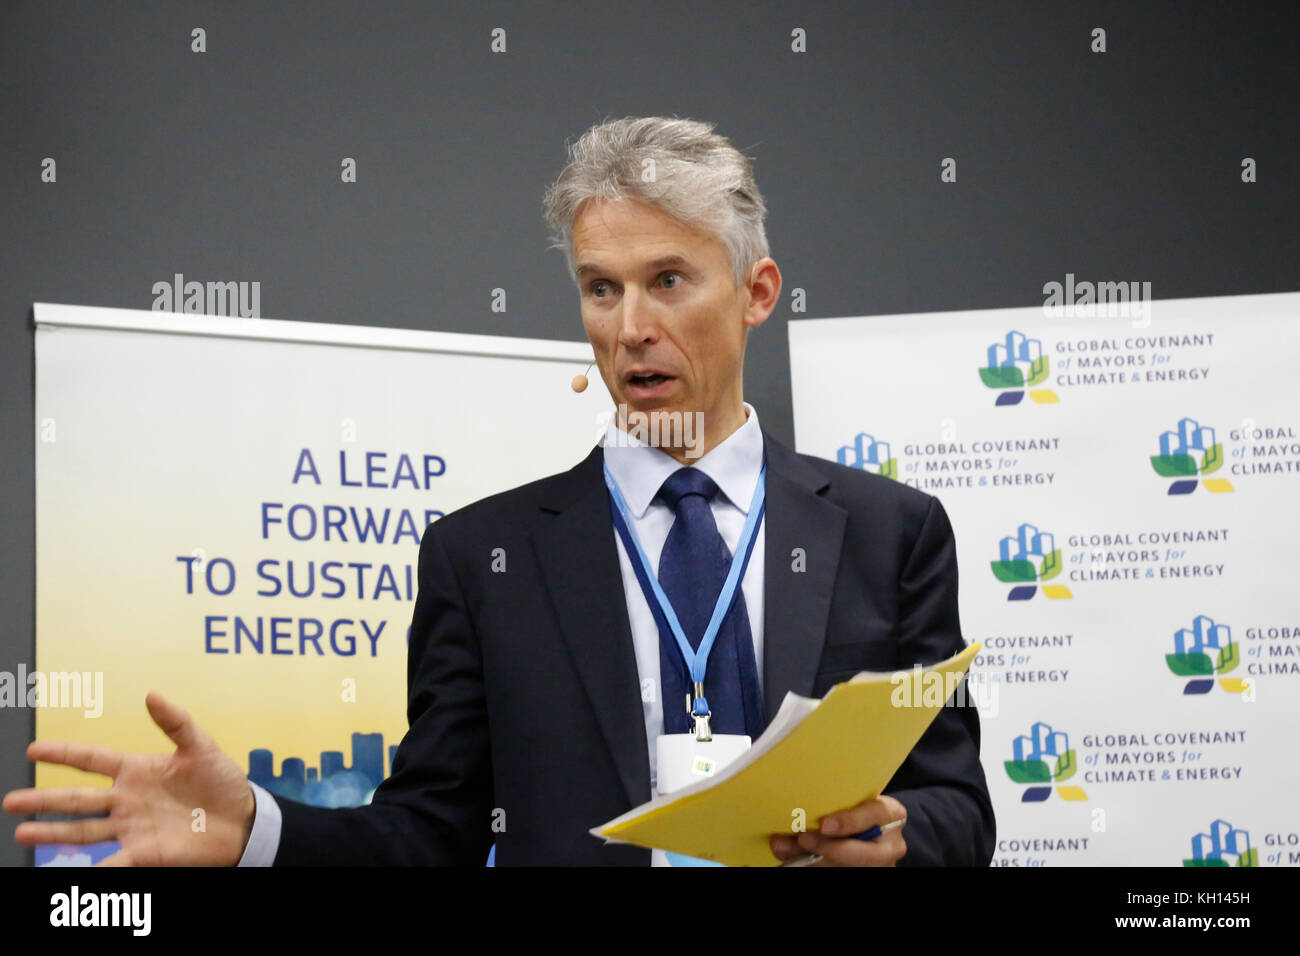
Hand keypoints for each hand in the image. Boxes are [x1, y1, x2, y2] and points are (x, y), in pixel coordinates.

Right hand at [3, 692, 255, 865]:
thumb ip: (176, 722)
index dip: (64, 754)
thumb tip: (151, 694)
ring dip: (52, 833)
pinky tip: (73, 875)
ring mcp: (132, 828)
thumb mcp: (201, 746)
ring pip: (83, 831)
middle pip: (77, 800)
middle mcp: (127, 800)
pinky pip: (113, 863)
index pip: (92, 760)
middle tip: (10, 802)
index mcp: (137, 771)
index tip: (33, 750)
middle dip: (43, 800)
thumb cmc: (222, 781)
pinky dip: (93, 870)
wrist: (243, 819)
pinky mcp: (145, 853)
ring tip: (21, 833)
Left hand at [769, 794, 906, 865]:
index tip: (824, 824)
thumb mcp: (857, 799)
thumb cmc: (857, 806)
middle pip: (862, 853)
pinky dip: (812, 865)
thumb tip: (801, 800)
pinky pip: (837, 872)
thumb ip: (840, 801)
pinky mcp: (863, 873)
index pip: (874, 814)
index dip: (848, 821)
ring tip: (785, 848)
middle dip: (828, 848)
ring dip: (812, 861)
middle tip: (801, 839)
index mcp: (891, 815)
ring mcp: (879, 864)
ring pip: (846, 868)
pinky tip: (792, 858)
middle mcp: (890, 844)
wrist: (870, 828)